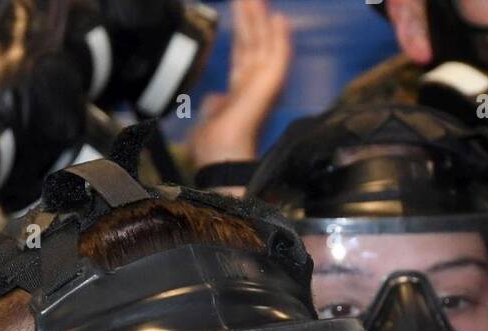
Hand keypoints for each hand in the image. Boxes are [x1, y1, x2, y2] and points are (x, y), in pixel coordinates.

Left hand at [188, 0, 292, 169]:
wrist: (221, 159)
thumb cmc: (213, 149)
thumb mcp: (208, 121)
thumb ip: (214, 104)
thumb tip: (215, 97)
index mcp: (240, 92)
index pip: (242, 53)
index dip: (241, 30)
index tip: (239, 9)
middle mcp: (254, 85)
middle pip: (253, 42)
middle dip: (250, 16)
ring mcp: (264, 84)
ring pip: (263, 42)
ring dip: (260, 18)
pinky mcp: (271, 86)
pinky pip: (278, 56)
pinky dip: (280, 38)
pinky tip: (279, 18)